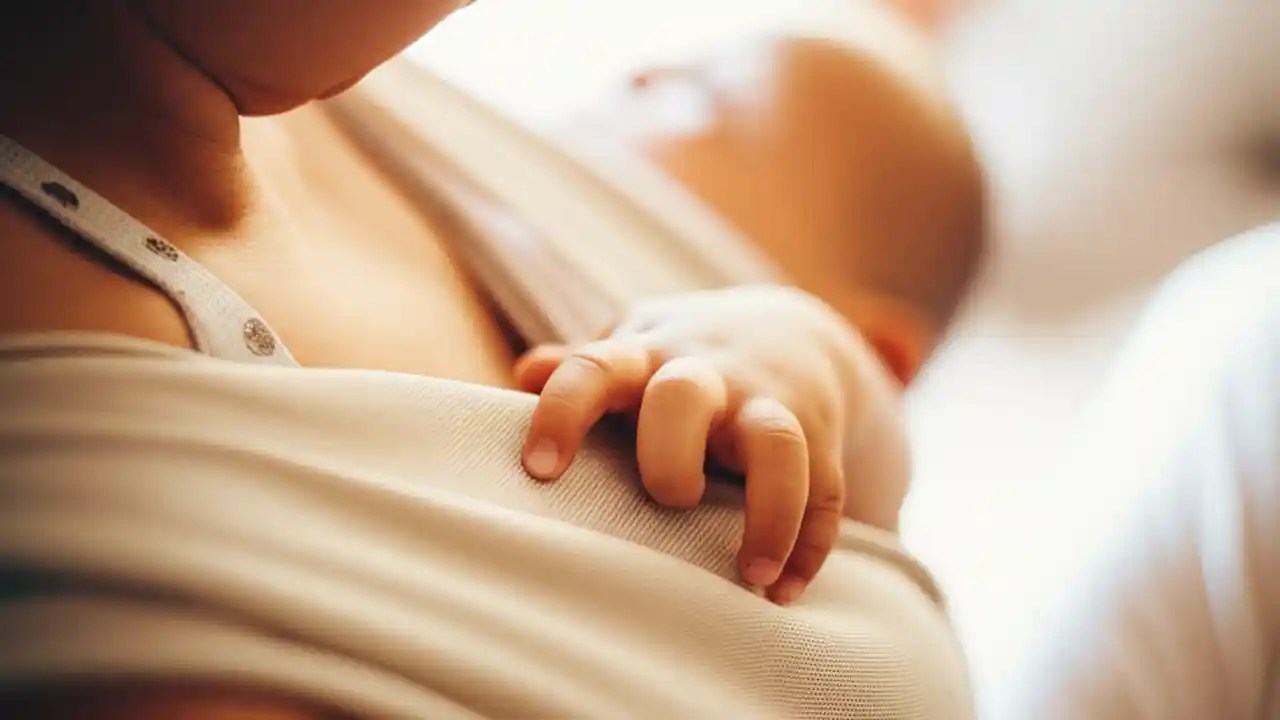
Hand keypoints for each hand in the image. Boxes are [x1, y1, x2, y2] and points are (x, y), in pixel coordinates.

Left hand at [515, 286, 909, 603]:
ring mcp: (767, 403)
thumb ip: (582, 370)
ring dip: (769, 510)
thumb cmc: (681, 360)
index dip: (565, 413)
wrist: (792, 331)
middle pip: (683, 396)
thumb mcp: (633, 351)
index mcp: (648, 354)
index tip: (540, 470)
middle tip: (667, 500)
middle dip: (668, 454)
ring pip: (777, 442)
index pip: (597, 369)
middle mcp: (708, 374)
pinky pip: (825, 490)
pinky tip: (782, 590)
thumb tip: (524, 375)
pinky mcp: (818, 436)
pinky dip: (809, 545)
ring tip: (752, 573)